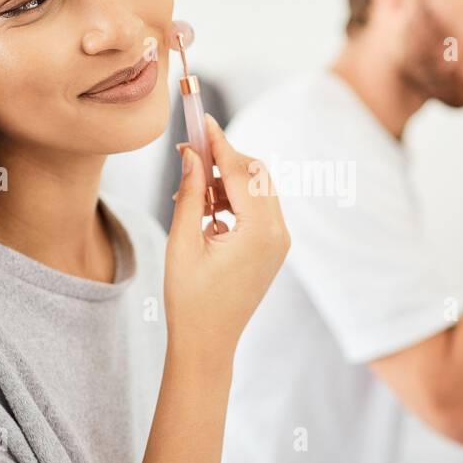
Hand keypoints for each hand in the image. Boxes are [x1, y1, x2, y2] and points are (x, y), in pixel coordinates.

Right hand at [164, 116, 289, 358]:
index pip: (241, 170)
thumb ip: (190, 194)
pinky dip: (234, 200)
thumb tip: (191, 154)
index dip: (218, 142)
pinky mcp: (273, 248)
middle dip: (223, 160)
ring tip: (189, 196)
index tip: (200, 119)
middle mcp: (278, 232)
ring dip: (226, 181)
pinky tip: (205, 211)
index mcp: (259, 231)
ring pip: (258, 189)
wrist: (208, 344)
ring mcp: (279, 241)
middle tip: (187, 155)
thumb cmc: (190, 300)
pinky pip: (258, 208)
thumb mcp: (182, 242)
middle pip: (256, 174)